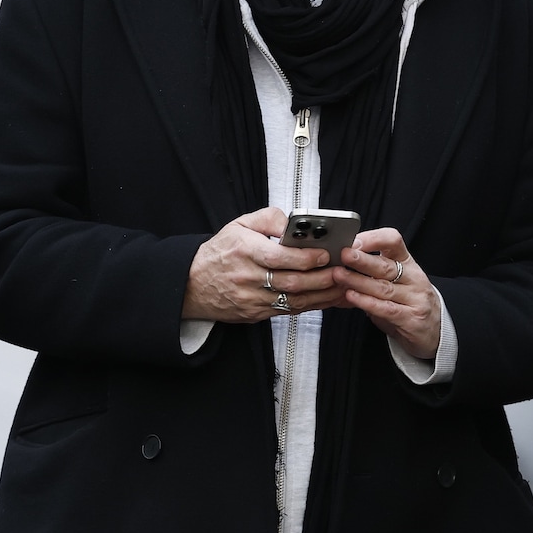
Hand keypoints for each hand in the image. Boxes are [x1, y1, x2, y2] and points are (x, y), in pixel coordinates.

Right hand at [183, 207, 342, 322]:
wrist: (191, 284)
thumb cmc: (220, 251)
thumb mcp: (239, 225)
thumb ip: (268, 218)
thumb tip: (294, 223)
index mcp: (243, 251)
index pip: (278, 257)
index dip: (304, 258)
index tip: (325, 254)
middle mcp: (247, 278)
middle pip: (290, 283)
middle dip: (320, 279)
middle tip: (342, 271)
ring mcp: (250, 299)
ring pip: (292, 301)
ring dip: (321, 295)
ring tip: (341, 286)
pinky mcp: (254, 314)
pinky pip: (287, 312)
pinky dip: (310, 306)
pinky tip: (326, 298)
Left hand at [333, 229, 440, 360]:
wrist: (433, 330)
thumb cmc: (409, 302)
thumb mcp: (396, 281)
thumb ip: (374, 271)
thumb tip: (342, 261)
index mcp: (407, 262)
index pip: (394, 241)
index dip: (374, 239)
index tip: (354, 241)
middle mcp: (413, 278)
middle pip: (386, 265)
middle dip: (362, 259)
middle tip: (344, 254)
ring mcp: (415, 298)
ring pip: (383, 287)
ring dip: (358, 281)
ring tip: (339, 276)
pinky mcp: (411, 318)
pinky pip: (386, 308)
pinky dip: (367, 302)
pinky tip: (352, 297)